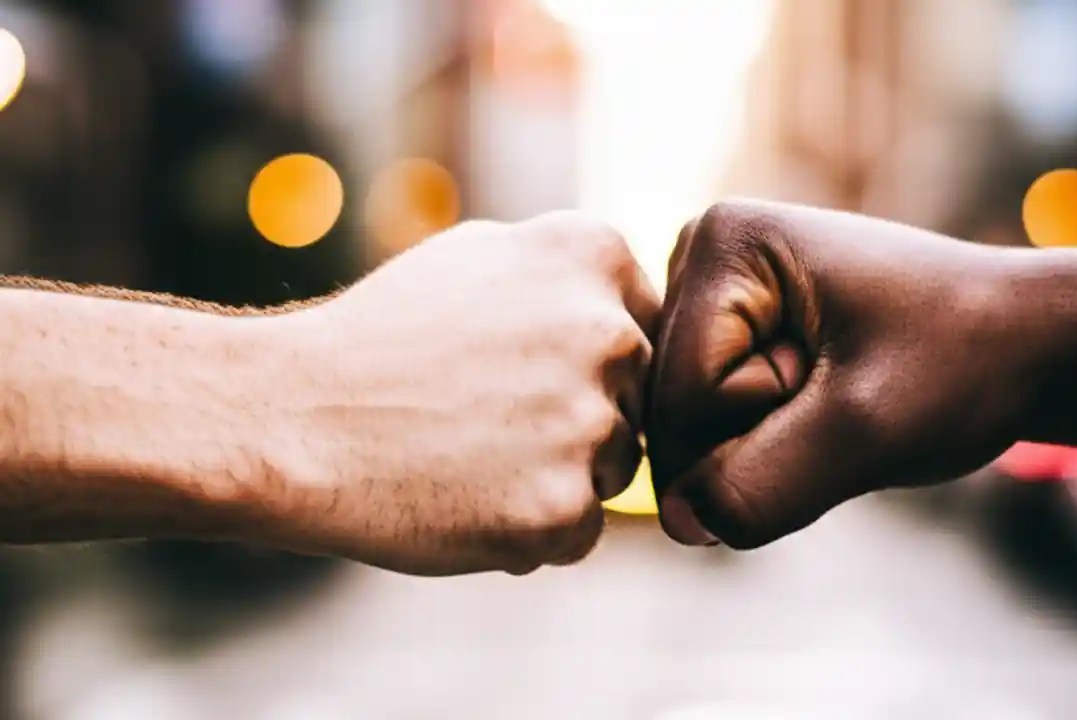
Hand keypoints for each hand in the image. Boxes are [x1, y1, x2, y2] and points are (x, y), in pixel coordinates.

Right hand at [258, 212, 657, 575]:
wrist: (290, 418)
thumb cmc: (381, 337)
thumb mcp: (479, 256)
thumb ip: (569, 275)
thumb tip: (631, 308)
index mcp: (593, 254)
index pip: (644, 325)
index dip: (582, 358)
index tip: (517, 364)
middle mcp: (608, 331)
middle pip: (636, 399)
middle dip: (577, 415)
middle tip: (483, 414)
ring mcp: (589, 424)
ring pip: (614, 467)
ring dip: (558, 474)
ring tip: (469, 454)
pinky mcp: (563, 510)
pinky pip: (579, 530)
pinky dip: (532, 529)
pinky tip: (466, 499)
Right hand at [647, 200, 1042, 548]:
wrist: (1030, 345)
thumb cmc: (964, 364)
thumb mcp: (865, 431)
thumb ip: (759, 485)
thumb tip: (676, 521)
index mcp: (722, 241)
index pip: (683, 399)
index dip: (763, 429)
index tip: (849, 384)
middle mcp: (701, 254)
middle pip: (677, 413)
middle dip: (758, 441)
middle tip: (847, 398)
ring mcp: (714, 295)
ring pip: (694, 429)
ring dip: (767, 446)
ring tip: (841, 398)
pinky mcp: (732, 332)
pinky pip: (716, 426)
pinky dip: (770, 443)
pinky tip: (824, 405)